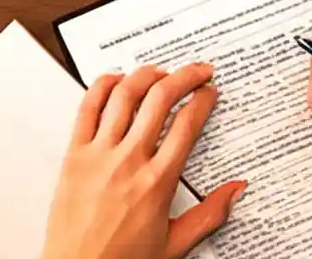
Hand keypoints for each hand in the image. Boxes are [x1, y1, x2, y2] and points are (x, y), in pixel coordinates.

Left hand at [41, 64, 246, 258]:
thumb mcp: (175, 244)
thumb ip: (209, 214)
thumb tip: (236, 190)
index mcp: (157, 182)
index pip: (187, 125)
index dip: (202, 100)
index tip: (209, 92)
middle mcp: (129, 161)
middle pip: (160, 99)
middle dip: (184, 76)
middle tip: (196, 70)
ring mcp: (99, 154)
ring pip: (125, 95)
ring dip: (146, 74)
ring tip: (160, 70)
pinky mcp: (74, 155)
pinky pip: (87, 109)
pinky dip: (102, 86)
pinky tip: (114, 79)